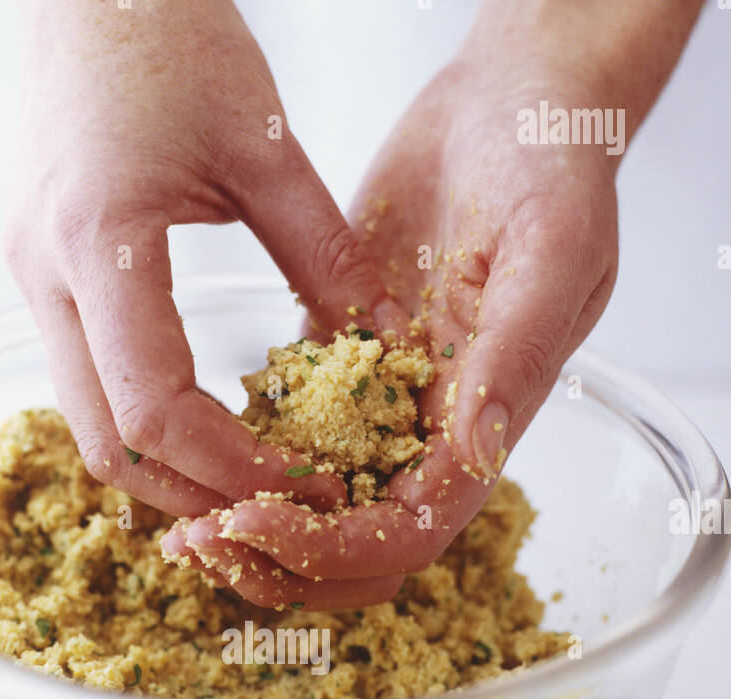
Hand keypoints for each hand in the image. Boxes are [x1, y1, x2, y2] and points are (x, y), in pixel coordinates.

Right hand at [5, 0, 408, 519]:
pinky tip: (206, 423)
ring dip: (166, 468)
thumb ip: (324, 252)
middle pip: (107, 445)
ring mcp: (28, 281)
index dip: (230, 466)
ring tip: (249, 475)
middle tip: (279, 505)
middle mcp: (44, 277)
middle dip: (195, 492)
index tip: (304, 482)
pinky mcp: (36, 278)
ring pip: (88, 426)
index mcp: (99, 241)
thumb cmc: (170, 37)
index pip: (153, 410)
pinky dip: (144, 426)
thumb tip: (382, 345)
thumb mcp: (264, 144)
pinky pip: (85, 385)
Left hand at [175, 52, 619, 608]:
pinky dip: (238, 460)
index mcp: (481, 430)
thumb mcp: (553, 247)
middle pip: (352, 547)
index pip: (406, 535)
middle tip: (194, 542)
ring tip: (176, 523)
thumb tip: (476, 448)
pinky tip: (178, 449)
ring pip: (312, 506)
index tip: (252, 519)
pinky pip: (284, 436)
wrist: (514, 104)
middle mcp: (429, 438)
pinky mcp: (339, 367)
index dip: (331, 546)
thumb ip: (517, 352)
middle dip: (277, 561)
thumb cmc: (554, 167)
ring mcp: (382, 409)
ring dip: (248, 528)